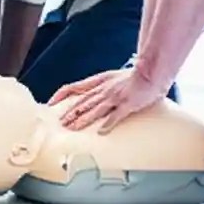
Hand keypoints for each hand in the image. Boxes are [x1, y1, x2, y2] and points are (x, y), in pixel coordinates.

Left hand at [49, 66, 170, 132]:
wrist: (151, 71)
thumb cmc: (135, 76)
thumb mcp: (112, 77)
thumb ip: (100, 84)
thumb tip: (91, 94)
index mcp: (98, 81)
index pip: (73, 87)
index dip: (61, 95)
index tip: (51, 103)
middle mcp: (103, 89)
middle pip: (82, 102)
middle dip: (70, 113)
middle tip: (61, 123)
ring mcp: (114, 97)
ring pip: (94, 109)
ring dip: (82, 119)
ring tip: (72, 128)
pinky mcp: (127, 104)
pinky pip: (116, 115)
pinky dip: (108, 123)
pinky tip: (101, 131)